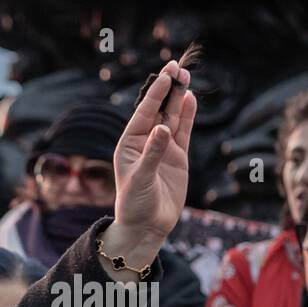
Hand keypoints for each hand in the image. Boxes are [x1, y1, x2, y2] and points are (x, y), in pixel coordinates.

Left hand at [103, 59, 195, 265]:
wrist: (147, 226)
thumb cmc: (135, 205)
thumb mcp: (141, 179)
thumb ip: (153, 153)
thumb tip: (163, 129)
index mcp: (129, 145)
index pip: (143, 113)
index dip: (155, 93)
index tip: (165, 74)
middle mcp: (145, 143)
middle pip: (158, 110)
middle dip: (167, 89)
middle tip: (177, 67)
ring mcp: (162, 148)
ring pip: (172, 117)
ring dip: (178, 98)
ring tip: (185, 76)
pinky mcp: (177, 157)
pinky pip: (183, 130)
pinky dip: (187, 115)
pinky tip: (189, 98)